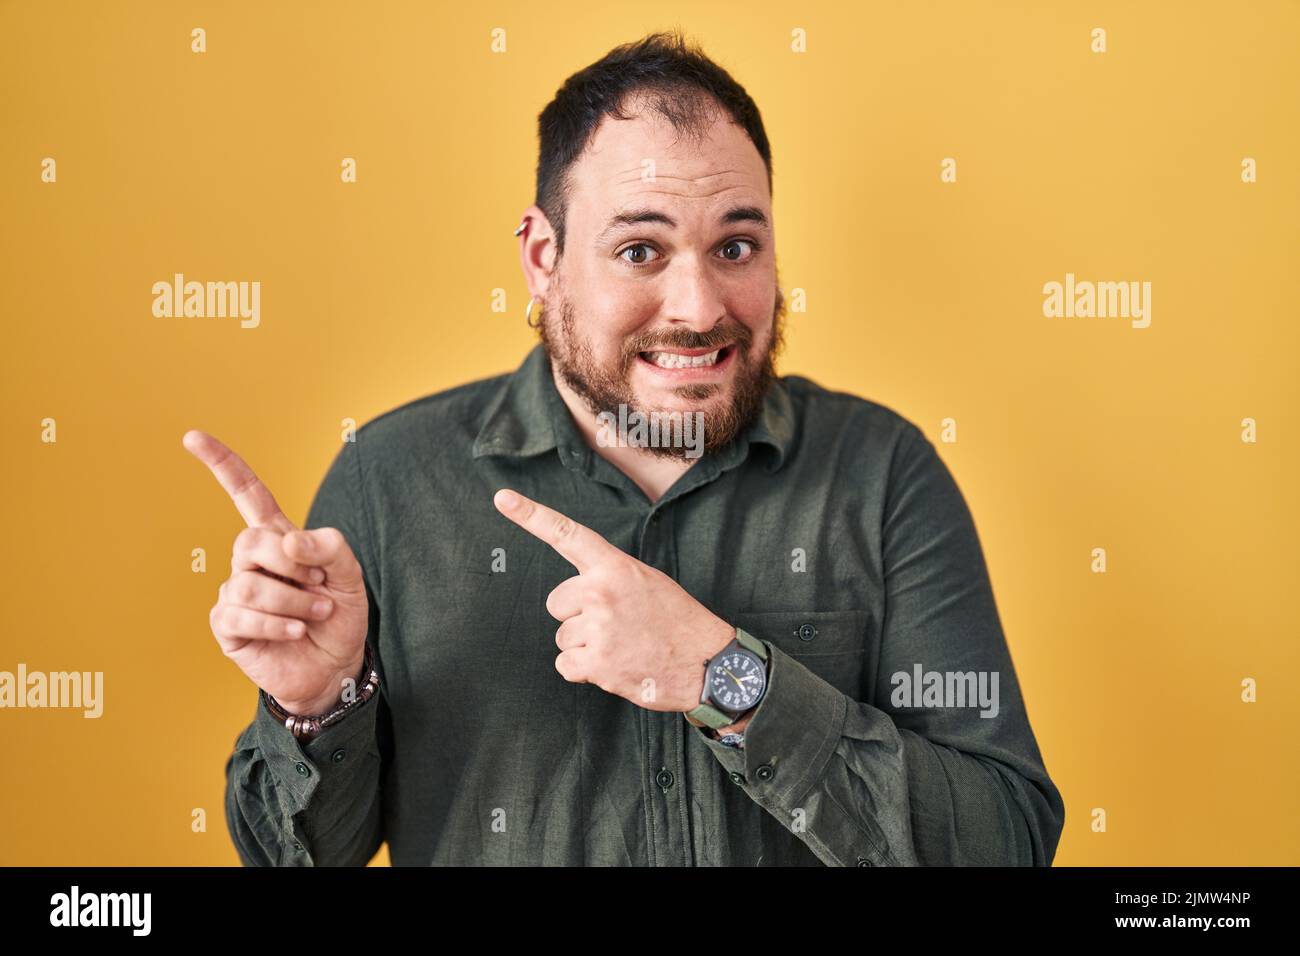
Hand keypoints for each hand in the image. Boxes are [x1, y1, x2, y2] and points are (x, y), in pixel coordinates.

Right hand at [184, 430, 369, 715]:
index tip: (192, 436)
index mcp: (278, 539)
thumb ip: (329, 547)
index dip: (222, 466)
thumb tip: (287, 540)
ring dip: (294, 603)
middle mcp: (251, 562)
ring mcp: (235, 593)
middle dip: (291, 565)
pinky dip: (275, 624)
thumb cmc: (339, 616)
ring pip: (250, 585)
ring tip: (315, 615)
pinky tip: (295, 632)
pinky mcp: (227, 627)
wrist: (336, 667)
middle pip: (251, 542)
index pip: (246, 495)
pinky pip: (240, 616)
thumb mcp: (349, 576)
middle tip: (321, 588)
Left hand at [493, 488, 733, 712]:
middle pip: (556, 603)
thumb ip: (609, 578)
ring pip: (562, 637)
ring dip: (585, 646)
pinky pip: (565, 665)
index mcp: (614, 566)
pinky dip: (584, 670)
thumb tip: (578, 594)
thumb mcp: (646, 581)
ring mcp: (598, 628)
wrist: (707, 662)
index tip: (502, 498)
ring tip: (622, 646)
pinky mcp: (597, 663)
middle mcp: (601, 592)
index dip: (531, 515)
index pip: (566, 534)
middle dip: (577, 616)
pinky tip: (614, 665)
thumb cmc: (676, 621)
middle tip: (615, 625)